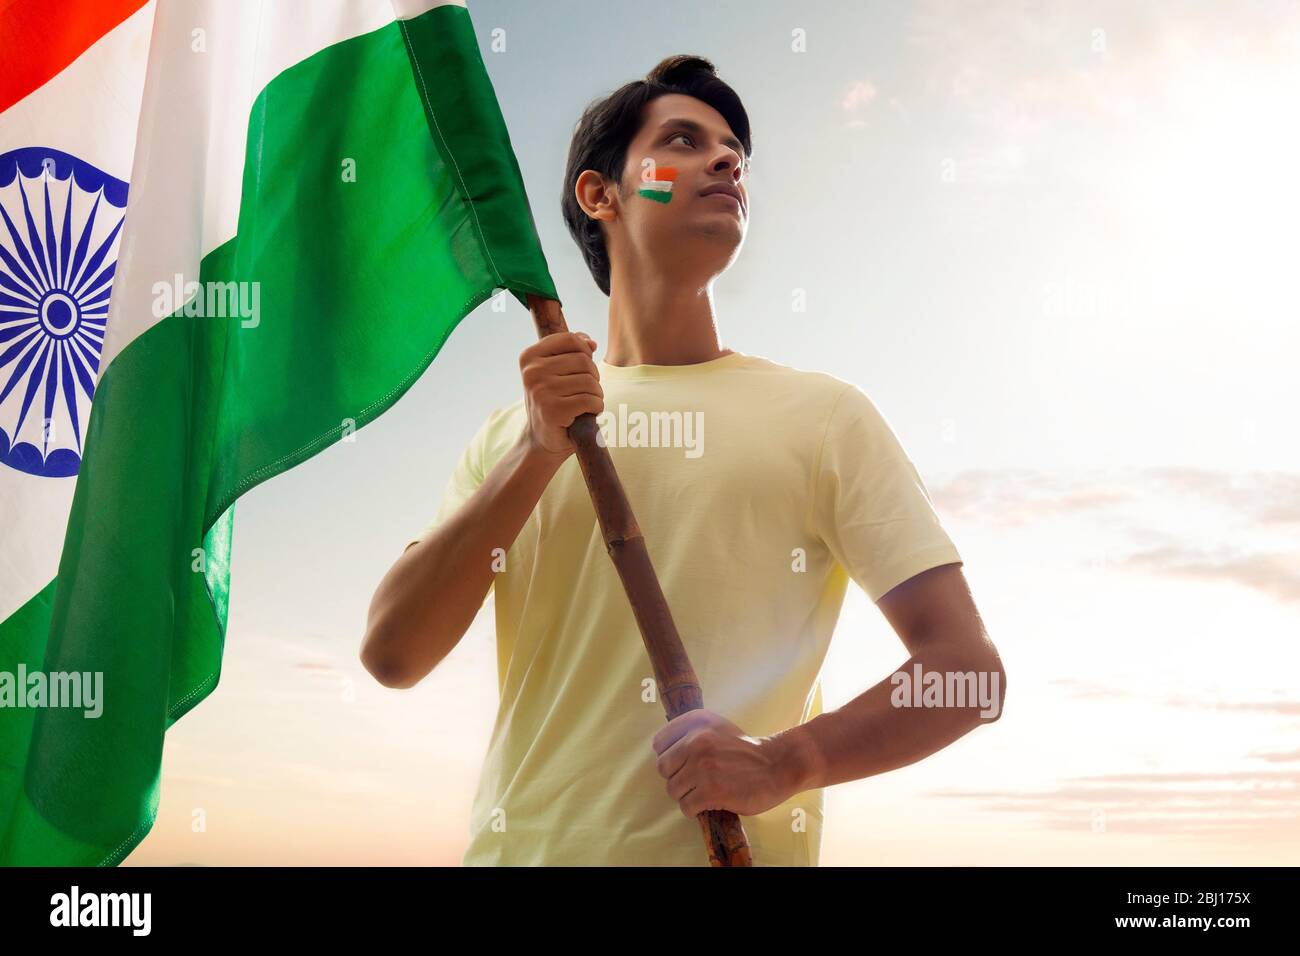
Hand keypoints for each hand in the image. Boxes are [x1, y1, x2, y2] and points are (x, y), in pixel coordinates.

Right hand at [518, 331, 602, 461]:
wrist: (542, 439)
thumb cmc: (553, 401)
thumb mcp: (556, 371)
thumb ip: (571, 350)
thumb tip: (591, 343)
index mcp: (529, 357)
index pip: (570, 339)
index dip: (585, 352)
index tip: (584, 367)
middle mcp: (532, 372)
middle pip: (584, 361)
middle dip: (594, 377)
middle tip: (587, 391)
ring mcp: (541, 391)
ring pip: (590, 381)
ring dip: (597, 394)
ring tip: (587, 403)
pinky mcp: (553, 411)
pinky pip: (590, 400)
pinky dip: (597, 407)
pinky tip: (588, 413)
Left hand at [651, 708, 801, 818]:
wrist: (778, 764)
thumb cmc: (745, 750)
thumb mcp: (717, 728)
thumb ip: (690, 735)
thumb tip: (662, 754)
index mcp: (696, 722)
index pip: (659, 743)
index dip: (670, 757)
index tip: (684, 764)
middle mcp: (696, 740)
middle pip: (663, 769)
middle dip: (677, 777)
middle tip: (695, 781)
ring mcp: (703, 766)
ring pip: (673, 790)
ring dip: (686, 795)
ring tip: (704, 792)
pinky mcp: (711, 791)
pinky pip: (686, 807)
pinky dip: (695, 809)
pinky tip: (709, 803)